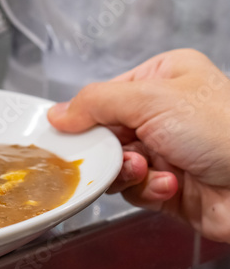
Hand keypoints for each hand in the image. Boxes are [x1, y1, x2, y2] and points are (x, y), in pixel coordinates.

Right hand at [49, 49, 229, 241]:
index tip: (72, 132)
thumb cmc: (226, 131)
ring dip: (128, 172)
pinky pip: (135, 190)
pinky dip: (147, 190)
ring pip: (116, 165)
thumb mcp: (151, 99)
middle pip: (105, 133)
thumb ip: (95, 103)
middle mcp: (166, 113)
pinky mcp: (171, 187)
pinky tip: (170, 186)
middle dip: (108, 149)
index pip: (105, 95)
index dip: (87, 116)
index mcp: (165, 78)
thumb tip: (56, 113)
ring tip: (149, 171)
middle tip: (117, 154)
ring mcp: (169, 151)